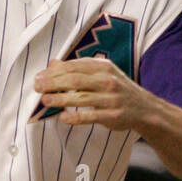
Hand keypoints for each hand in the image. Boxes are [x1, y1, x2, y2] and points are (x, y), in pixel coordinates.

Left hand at [32, 56, 150, 130]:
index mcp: (103, 67)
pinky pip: (90, 116)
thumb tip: (52, 63)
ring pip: (81, 98)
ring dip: (60, 99)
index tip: (39, 76)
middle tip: (37, 87)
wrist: (144, 108)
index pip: (74, 66)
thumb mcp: (101, 74)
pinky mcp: (112, 115)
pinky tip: (62, 117)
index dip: (54, 71)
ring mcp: (111, 98)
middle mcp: (107, 80)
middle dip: (53, 83)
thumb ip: (78, 69)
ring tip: (44, 100)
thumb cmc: (117, 89)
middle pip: (75, 80)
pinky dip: (75, 117)